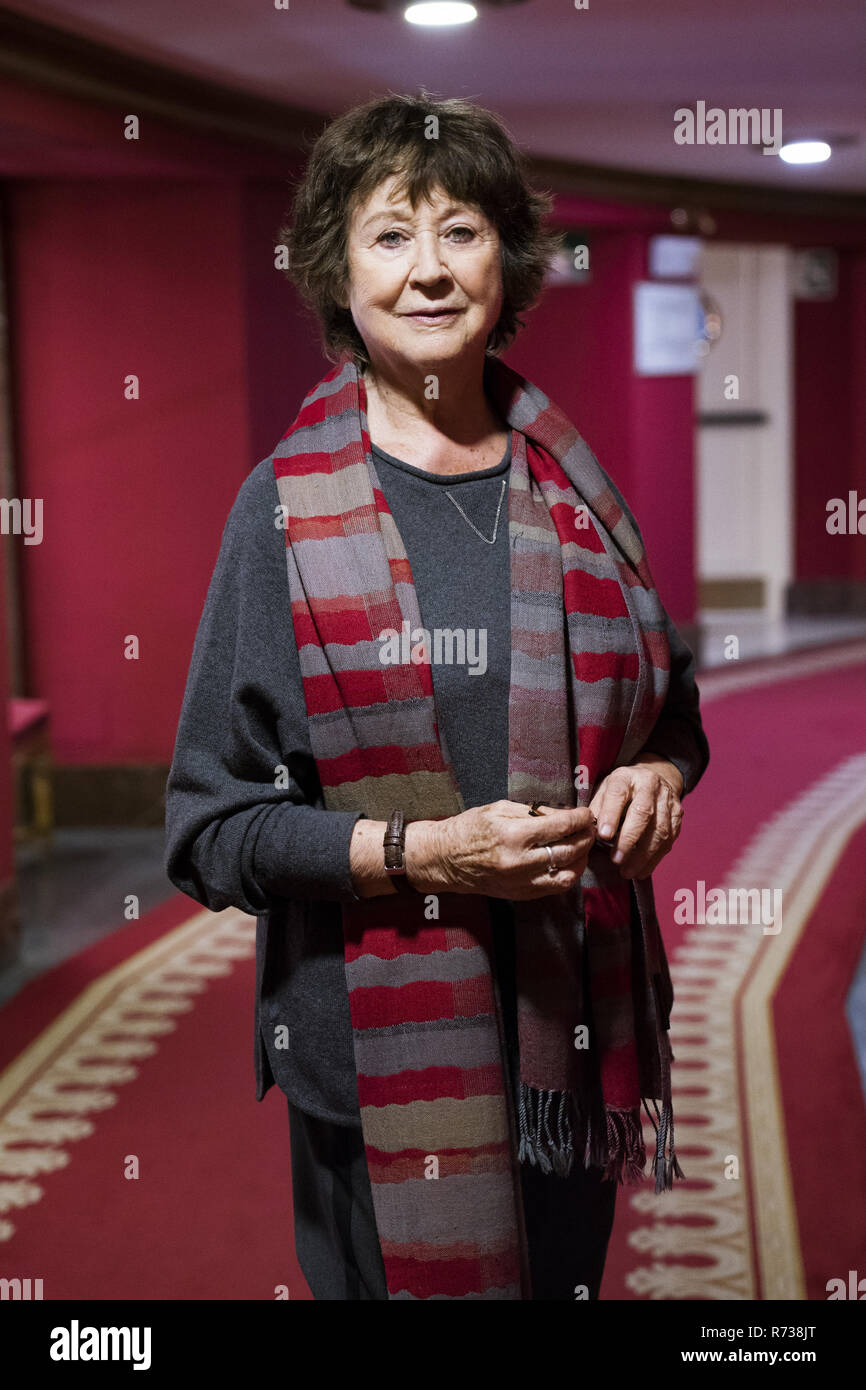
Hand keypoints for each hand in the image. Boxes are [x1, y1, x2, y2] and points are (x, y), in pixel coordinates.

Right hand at [433, 799, 597, 900]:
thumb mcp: (499, 809)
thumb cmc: (469, 829)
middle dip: (585, 836)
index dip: (579, 819)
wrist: (444, 859)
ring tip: (582, 845)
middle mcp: (519, 862)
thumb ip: (533, 811)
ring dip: (581, 859)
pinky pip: (554, 888)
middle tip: (589, 827)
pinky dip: (568, 874)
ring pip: (567, 874)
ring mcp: (520, 882)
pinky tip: (568, 862)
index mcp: (513, 835)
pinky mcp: (520, 894)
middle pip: (569, 850)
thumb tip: (563, 814)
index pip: (560, 827)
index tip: (585, 813)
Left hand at [588, 755, 683, 879]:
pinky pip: (669, 840)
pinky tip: (642, 870)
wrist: (653, 777)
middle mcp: (649, 785)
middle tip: (616, 860)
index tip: (603, 836)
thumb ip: (597, 809)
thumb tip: (589, 833)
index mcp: (626, 777)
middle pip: (643, 812)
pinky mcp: (677, 816)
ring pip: (659, 829)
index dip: (611, 815)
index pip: (618, 794)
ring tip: (627, 871)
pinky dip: (655, 858)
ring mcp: (667, 800)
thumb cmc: (622, 790)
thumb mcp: (604, 790)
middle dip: (629, 839)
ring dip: (643, 855)